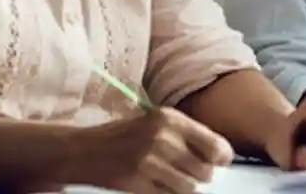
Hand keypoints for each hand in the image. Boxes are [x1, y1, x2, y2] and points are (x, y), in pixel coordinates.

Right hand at [75, 107, 233, 193]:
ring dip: (183, 187)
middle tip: (187, 171)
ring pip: (190, 188)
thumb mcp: (155, 124)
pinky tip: (155, 184)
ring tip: (169, 178)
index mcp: (170, 119)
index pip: (215, 145)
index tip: (220, 162)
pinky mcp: (138, 183)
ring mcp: (150, 162)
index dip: (222, 158)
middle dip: (200, 175)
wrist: (83, 150)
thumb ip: (186, 135)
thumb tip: (220, 157)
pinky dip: (167, 193)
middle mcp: (163, 138)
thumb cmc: (123, 136)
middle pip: (205, 171)